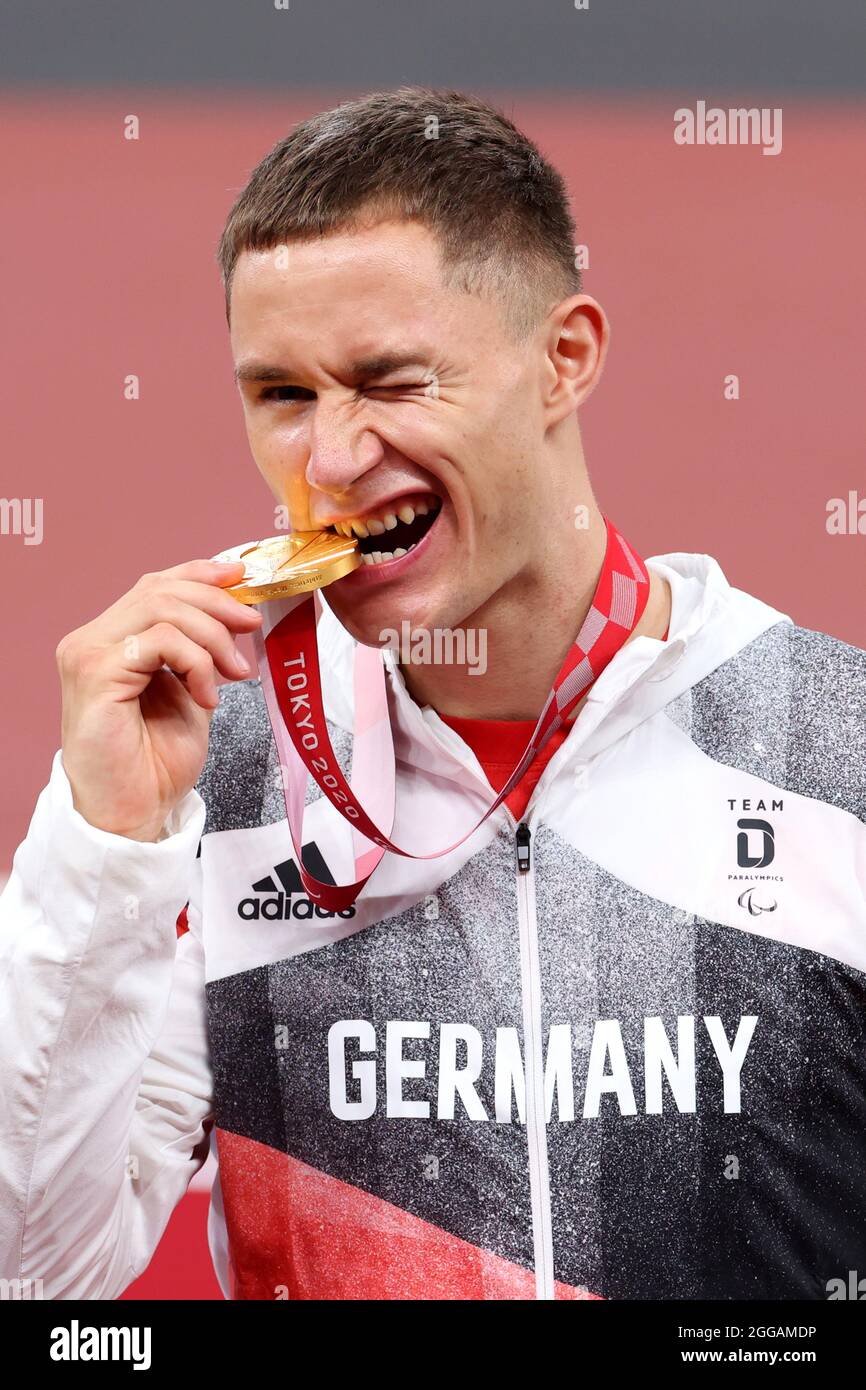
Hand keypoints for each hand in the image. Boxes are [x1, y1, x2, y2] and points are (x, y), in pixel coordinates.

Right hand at [56, 558, 261, 840]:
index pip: (155, 585)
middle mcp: (91, 640)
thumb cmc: (156, 762)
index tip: (242, 579)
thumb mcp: (189, 692)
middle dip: (217, 604)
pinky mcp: (96, 674)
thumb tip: (238, 614)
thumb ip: (200, 652)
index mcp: (111, 639)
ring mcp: (89, 655)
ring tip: (235, 673)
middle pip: (160, 590)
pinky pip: (160, 642)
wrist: (134, 812)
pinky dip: (196, 663)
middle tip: (252, 627)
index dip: (201, 574)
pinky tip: (206, 697)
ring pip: (162, 609)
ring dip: (213, 637)